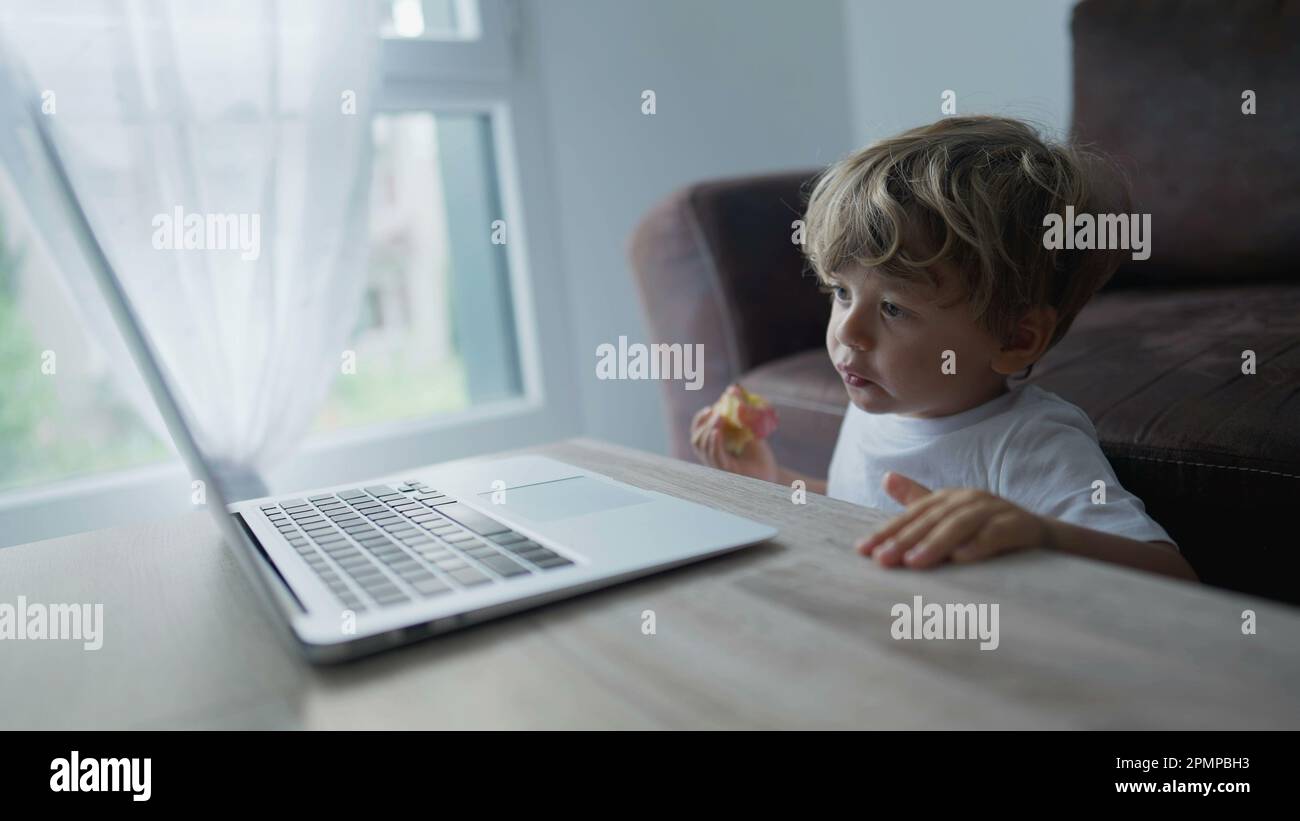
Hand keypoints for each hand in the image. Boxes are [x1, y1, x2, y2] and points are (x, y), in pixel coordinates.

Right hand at [690, 405, 779, 482]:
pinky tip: (717, 432)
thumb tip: (735, 388)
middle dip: (702, 424)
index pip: (698, 434)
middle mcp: (711, 459)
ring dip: (708, 430)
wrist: (772, 475)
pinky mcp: (727, 473)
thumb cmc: (759, 455)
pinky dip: (714, 443)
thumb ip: (742, 413)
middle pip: (696, 440)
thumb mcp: (750, 430)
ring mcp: (717, 467)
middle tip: (715, 411)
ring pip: (702, 448)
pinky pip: (715, 457)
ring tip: (719, 417)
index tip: (709, 408)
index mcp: (713, 449)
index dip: (699, 421)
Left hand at [856, 471, 1049, 567]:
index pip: (912, 515)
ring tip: (914, 562)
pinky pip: (996, 534)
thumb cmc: (986, 528)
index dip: (887, 532)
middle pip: (932, 520)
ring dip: (936, 544)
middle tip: (883, 560)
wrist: (1041, 536)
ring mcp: (995, 510)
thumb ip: (918, 500)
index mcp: (949, 498)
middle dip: (905, 540)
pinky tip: (961, 559)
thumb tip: (886, 477)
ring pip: (960, 525)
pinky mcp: (1019, 526)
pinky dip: (978, 545)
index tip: (863, 551)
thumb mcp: (950, 515)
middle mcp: (969, 499)